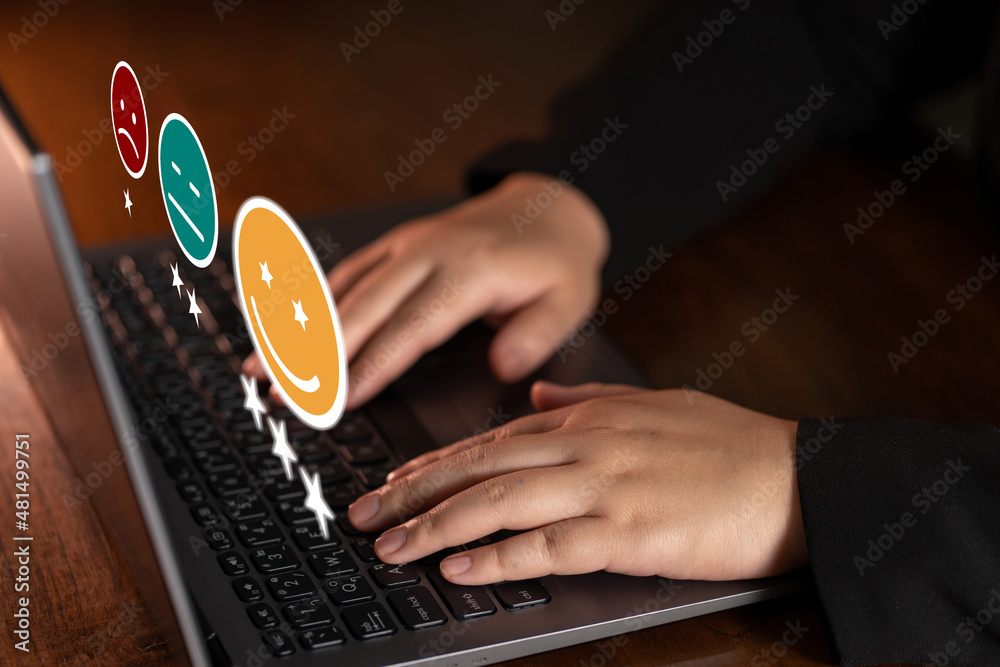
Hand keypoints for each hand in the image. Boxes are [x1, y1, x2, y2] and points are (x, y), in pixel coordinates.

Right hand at [243, 173, 608, 408]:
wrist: (549, 205)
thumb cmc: (557, 262)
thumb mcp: (570, 302)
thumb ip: (537, 337)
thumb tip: (504, 368)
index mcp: (469, 273)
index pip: (411, 329)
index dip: (371, 367)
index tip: (339, 399)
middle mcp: (429, 254)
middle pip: (362, 308)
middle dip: (316, 354)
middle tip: (278, 391)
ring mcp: (408, 245)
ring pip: (344, 289)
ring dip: (299, 327)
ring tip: (260, 367)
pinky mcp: (398, 243)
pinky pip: (348, 271)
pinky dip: (311, 299)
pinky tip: (282, 325)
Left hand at [347, 381, 806, 584]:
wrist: (793, 477)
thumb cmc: (726, 445)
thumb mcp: (651, 403)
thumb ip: (586, 396)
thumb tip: (538, 390)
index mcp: (587, 416)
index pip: (490, 439)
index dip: (434, 464)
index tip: (392, 484)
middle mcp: (584, 445)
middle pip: (479, 468)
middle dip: (413, 494)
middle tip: (364, 516)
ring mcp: (603, 487)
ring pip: (498, 503)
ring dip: (437, 527)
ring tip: (392, 546)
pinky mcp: (627, 532)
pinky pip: (547, 546)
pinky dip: (498, 558)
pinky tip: (460, 569)